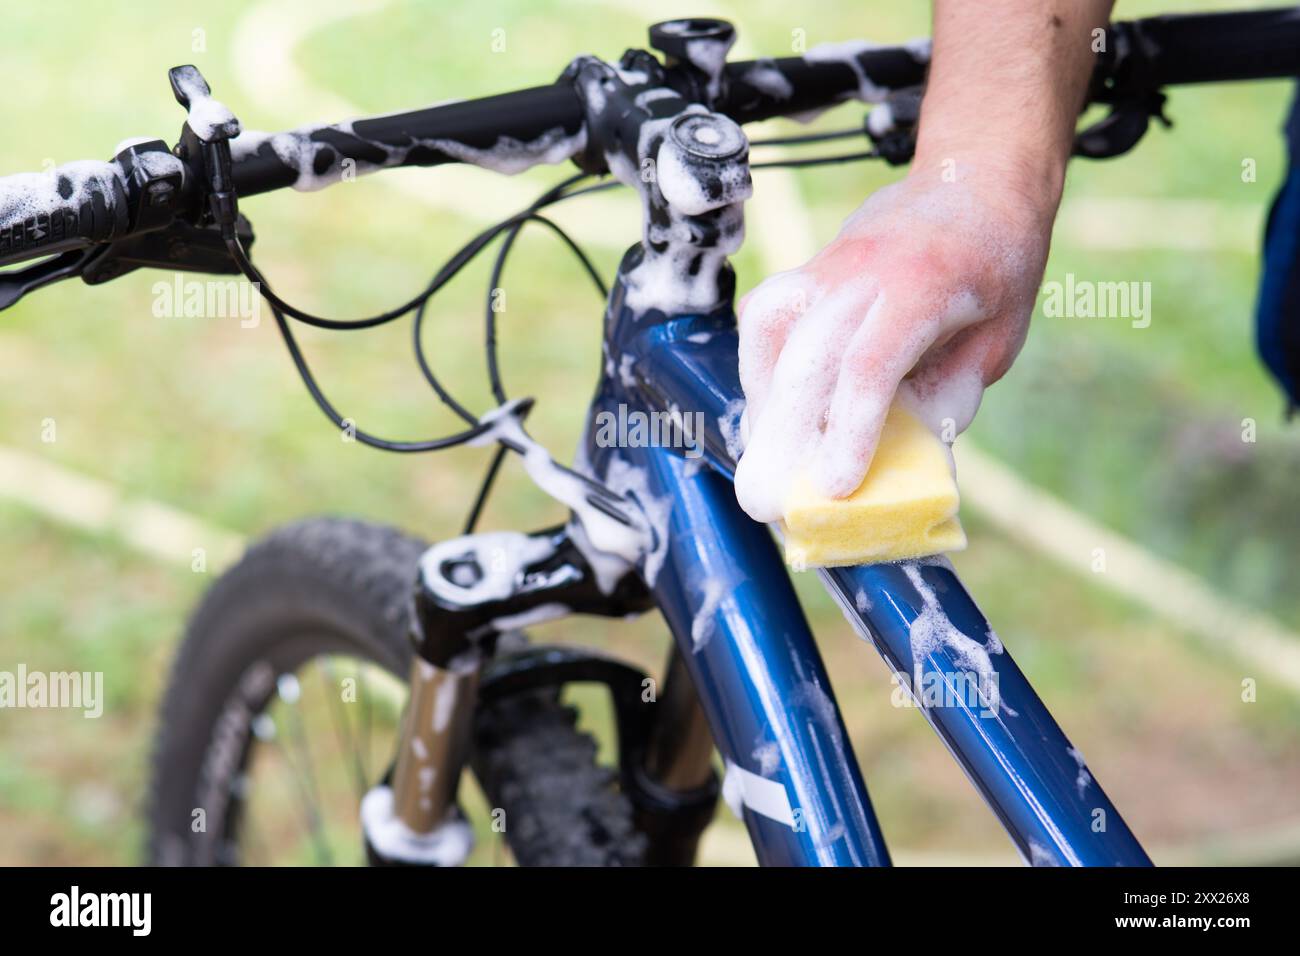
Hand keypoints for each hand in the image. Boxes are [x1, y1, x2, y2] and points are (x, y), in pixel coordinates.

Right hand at [733, 166, 1054, 521]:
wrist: (972, 178)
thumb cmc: (993, 267)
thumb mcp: (995, 340)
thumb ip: (947, 395)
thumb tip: (900, 462)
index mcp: (923, 283)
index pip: (869, 365)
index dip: (848, 430)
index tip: (835, 486)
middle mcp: (863, 270)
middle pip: (805, 360)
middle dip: (784, 438)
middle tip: (768, 502)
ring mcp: (825, 265)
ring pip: (771, 339)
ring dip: (763, 409)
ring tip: (764, 464)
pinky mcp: (803, 271)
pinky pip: (765, 325)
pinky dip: (758, 374)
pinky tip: (767, 415)